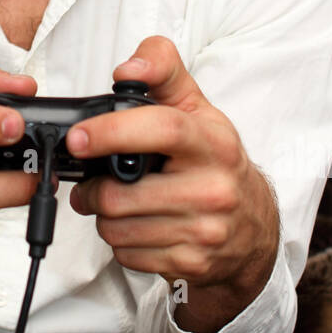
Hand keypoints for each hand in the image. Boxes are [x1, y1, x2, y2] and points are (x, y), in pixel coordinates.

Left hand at [66, 36, 279, 332]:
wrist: (253, 224)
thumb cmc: (214, 159)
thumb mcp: (196, 107)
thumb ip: (163, 71)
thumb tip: (128, 69)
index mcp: (212, 142)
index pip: (162, 128)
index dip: (112, 131)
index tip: (78, 138)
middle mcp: (213, 187)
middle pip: (122, 194)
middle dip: (92, 188)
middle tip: (92, 181)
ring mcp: (204, 230)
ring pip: (117, 228)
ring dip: (103, 216)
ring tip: (116, 202)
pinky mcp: (192, 263)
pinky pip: (128, 256)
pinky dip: (121, 243)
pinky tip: (138, 227)